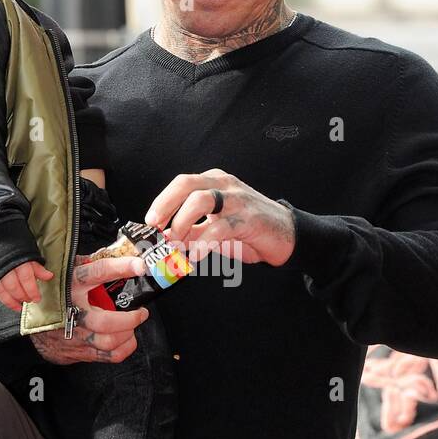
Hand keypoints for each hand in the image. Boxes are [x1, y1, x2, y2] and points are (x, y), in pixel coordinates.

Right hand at [0, 260, 53, 310]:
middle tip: (30, 300)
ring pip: (4, 291)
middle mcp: (6, 267)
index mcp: (17, 260)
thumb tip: (49, 276)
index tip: (37, 298)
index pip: (26, 277)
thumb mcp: (28, 256)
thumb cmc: (15, 252)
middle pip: (14, 286)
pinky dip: (6, 301)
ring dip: (14, 301)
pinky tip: (13, 305)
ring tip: (21, 304)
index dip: (32, 290)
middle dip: (23, 296)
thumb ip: (37, 268)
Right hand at [30, 252, 149, 364]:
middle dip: (130, 319)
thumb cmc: (56, 294)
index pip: (98, 272)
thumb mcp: (68, 273)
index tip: (140, 266)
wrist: (34, 323)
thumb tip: (118, 253)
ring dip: (127, 334)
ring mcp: (76, 334)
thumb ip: (89, 264)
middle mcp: (73, 310)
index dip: (121, 267)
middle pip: (105, 322)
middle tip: (141, 313)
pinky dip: (124, 349)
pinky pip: (108, 355)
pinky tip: (126, 339)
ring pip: (108, 342)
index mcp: (72, 284)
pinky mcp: (80, 350)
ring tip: (132, 325)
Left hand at [143, 168, 296, 266]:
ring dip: (182, 222)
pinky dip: (203, 243)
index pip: (181, 184)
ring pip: (201, 200)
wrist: (287, 235)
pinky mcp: (249, 219)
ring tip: (176, 242)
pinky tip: (196, 256)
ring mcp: (237, 200)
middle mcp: (224, 185)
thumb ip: (192, 232)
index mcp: (214, 182)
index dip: (161, 202)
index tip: (150, 223)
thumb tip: (166, 242)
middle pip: (186, 185)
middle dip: (165, 207)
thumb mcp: (215, 229)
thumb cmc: (249, 230)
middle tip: (157, 229)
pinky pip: (220, 227)